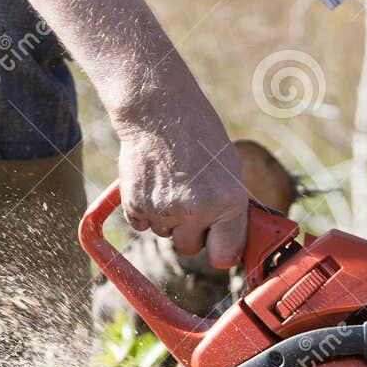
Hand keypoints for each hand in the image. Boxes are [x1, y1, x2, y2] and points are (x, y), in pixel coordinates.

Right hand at [116, 99, 248, 267]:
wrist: (159, 110)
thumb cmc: (199, 136)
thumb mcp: (229, 171)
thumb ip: (228, 209)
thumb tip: (230, 242)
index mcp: (228, 202)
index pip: (225, 255)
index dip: (220, 250)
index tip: (217, 245)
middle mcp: (197, 211)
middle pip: (190, 248)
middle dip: (190, 233)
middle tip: (189, 205)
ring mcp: (165, 210)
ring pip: (165, 234)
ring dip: (167, 218)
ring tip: (170, 183)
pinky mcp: (137, 205)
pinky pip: (141, 225)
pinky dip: (144, 210)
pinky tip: (152, 183)